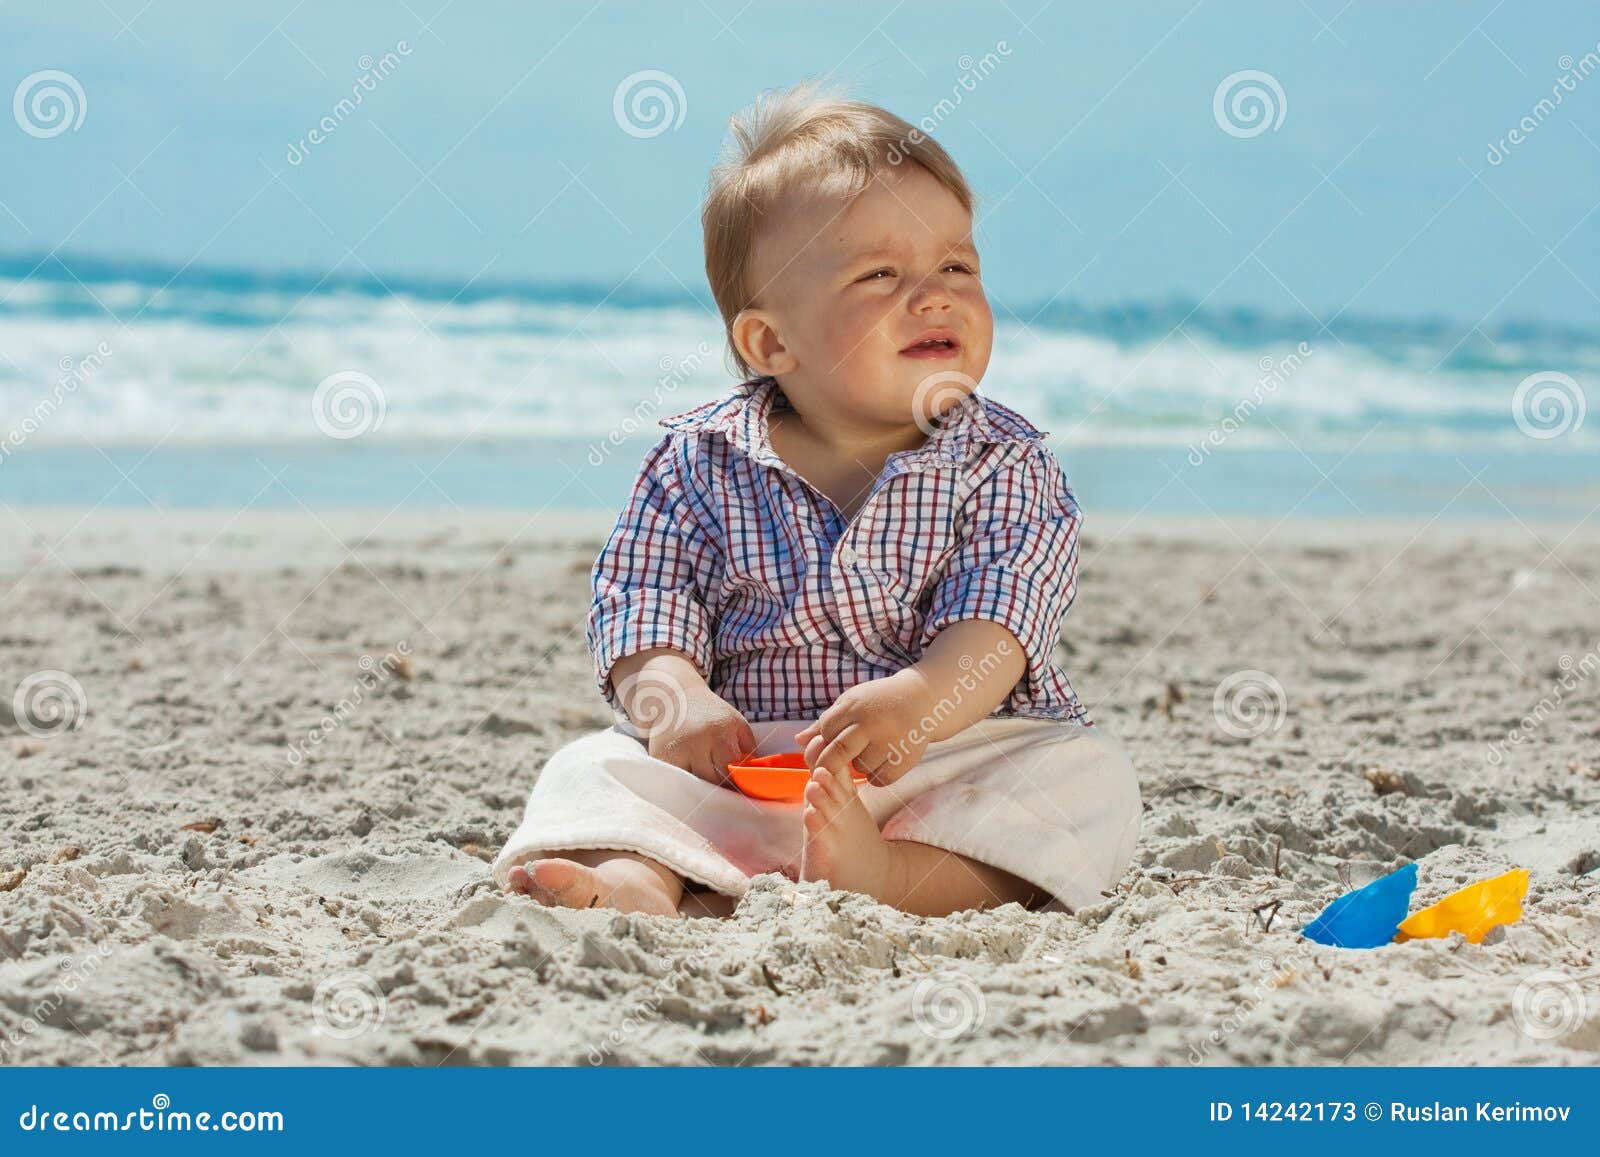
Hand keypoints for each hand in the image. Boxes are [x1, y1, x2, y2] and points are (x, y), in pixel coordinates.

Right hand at [636, 684, 756, 786]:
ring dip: (703, 791)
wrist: (674, 698)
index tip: (741, 789)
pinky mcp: (659, 759)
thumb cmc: (711, 714)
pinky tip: (691, 783)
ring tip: (710, 790)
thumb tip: (753, 780)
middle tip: (727, 794)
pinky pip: (676, 782)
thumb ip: (748, 751)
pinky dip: (684, 786)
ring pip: (692, 786)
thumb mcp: (737, 724)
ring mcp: (674, 752)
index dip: (737, 783)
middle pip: (711, 781)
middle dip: (721, 789)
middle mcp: (694, 743)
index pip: (730, 769)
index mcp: (717, 733)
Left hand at [794, 668, 938, 785]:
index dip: (822, 744)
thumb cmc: (879, 702)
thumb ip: (826, 723)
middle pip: (838, 753)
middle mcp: (871, 723)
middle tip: (832, 769)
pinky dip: (877, 777)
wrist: (924, 699)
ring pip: (860, 769)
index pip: (825, 732)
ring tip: (868, 755)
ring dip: (859, 768)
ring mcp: (890, 741)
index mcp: (854, 706)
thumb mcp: (852, 703)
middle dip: (829, 766)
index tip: (826, 748)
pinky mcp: (906, 757)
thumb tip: (798, 741)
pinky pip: (881, 779)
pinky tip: (882, 764)